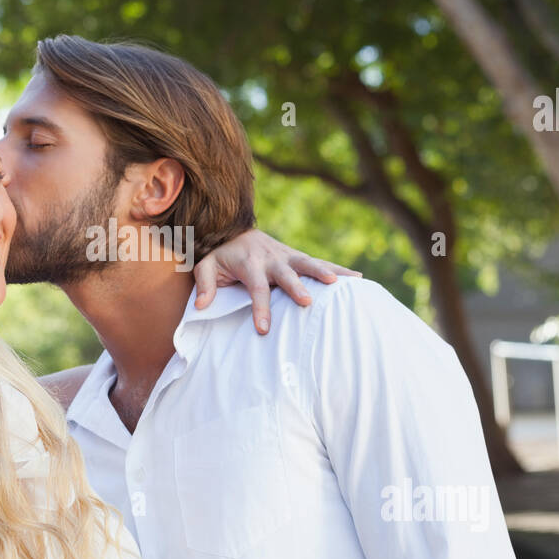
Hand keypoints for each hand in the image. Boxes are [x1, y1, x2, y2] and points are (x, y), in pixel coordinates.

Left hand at [193, 229, 360, 333]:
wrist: (237, 229)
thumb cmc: (222, 256)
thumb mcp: (206, 267)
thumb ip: (205, 285)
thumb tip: (200, 306)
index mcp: (249, 264)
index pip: (256, 289)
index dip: (260, 309)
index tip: (263, 329)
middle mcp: (271, 258)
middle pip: (285, 274)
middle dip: (296, 287)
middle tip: (306, 302)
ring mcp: (287, 256)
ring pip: (307, 263)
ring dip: (323, 272)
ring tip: (339, 283)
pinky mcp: (298, 256)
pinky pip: (321, 262)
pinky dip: (339, 269)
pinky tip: (358, 278)